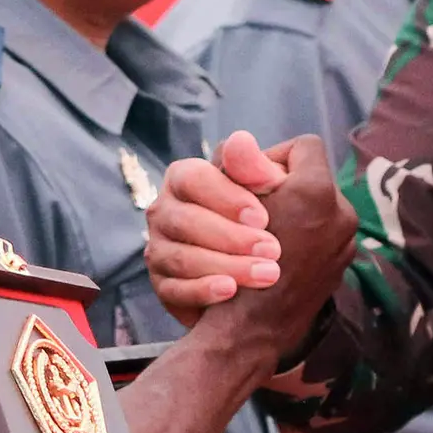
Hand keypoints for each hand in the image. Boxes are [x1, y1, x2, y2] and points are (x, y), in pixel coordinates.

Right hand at [149, 131, 296, 319]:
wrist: (262, 276)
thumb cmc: (264, 220)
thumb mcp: (268, 191)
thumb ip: (255, 168)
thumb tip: (241, 140)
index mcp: (185, 178)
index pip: (193, 178)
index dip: (226, 196)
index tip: (263, 217)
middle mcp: (165, 211)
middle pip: (183, 220)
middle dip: (230, 236)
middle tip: (273, 249)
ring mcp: (160, 249)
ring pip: (180, 257)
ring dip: (225, 265)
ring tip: (266, 274)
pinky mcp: (163, 287)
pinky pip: (174, 290)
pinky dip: (202, 291)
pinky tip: (231, 292)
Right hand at [209, 135, 355, 352]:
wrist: (252, 328)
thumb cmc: (236, 261)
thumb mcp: (235, 205)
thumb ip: (242, 166)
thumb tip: (243, 140)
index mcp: (317, 190)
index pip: (303, 147)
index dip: (273, 157)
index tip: (252, 179)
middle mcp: (342, 213)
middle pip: (312, 178)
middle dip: (284, 187)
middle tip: (256, 206)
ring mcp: (345, 243)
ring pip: (318, 208)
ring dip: (293, 213)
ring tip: (265, 231)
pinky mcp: (341, 266)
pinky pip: (322, 236)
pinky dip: (301, 237)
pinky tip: (277, 253)